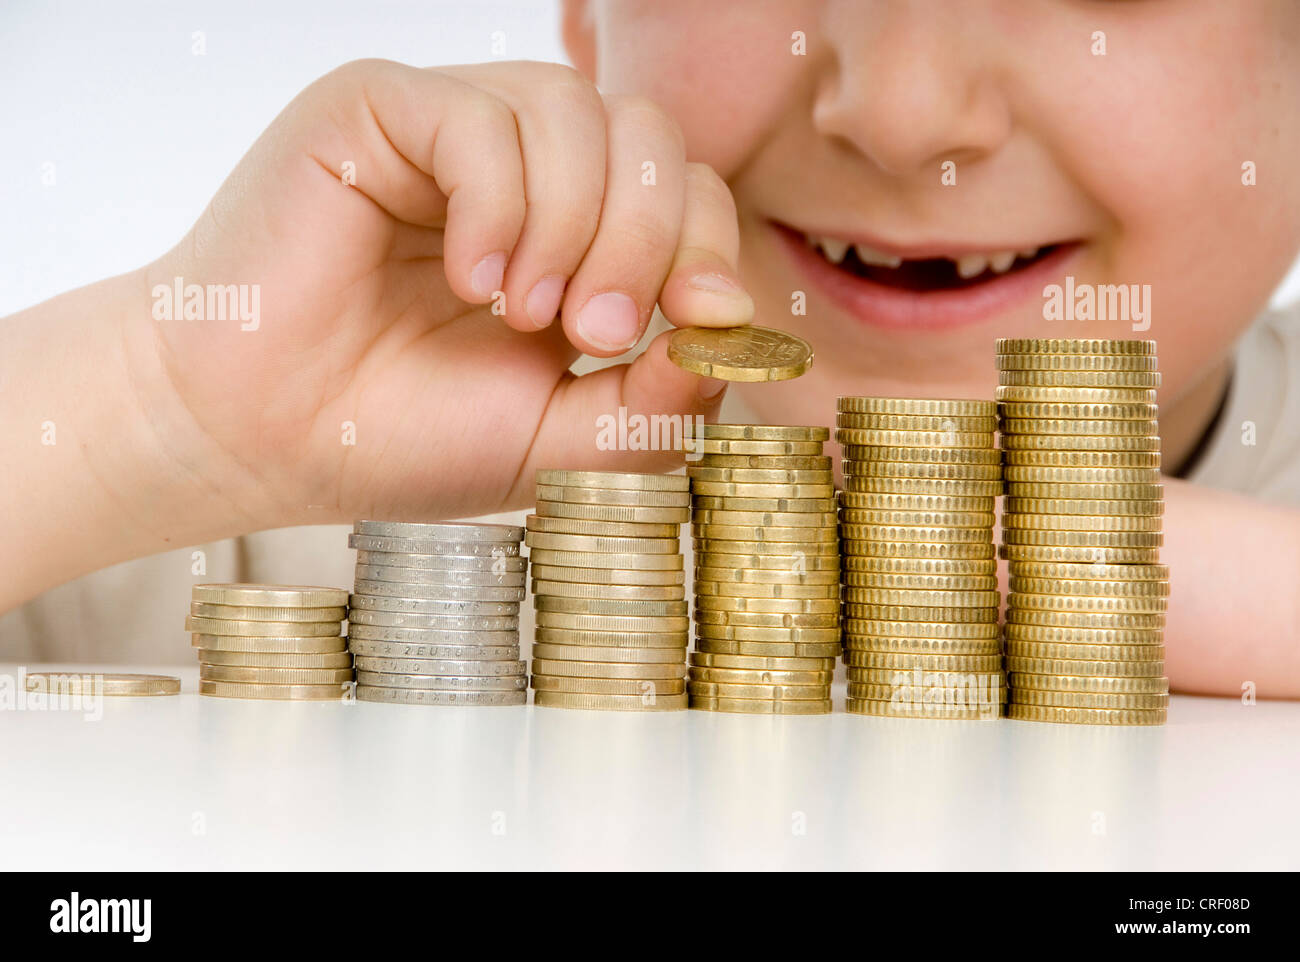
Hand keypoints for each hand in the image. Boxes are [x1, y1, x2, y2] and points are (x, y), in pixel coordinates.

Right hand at [135, 58, 752, 527]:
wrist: (261, 440)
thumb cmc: (400, 438)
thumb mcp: (559, 439)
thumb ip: (655, 401)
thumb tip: (732, 330)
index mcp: (573, 237)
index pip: (684, 188)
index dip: (709, 242)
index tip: (698, 317)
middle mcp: (522, 171)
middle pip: (647, 135)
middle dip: (646, 238)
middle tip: (590, 330)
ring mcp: (451, 134)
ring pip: (574, 112)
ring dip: (571, 224)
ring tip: (515, 312)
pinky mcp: (378, 111)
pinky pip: (480, 119)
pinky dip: (497, 204)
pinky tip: (467, 277)